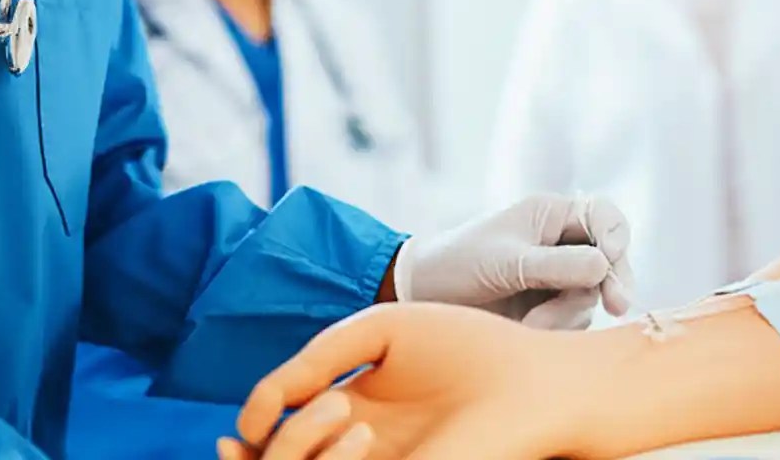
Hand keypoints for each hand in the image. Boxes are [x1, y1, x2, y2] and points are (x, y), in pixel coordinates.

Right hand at [221, 303, 612, 459]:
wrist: (538, 381)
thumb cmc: (472, 350)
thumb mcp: (381, 331)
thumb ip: (319, 353)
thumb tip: (265, 402)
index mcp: (355, 411)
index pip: (279, 436)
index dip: (247, 433)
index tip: (242, 421)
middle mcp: (360, 450)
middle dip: (273, 441)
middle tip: (324, 403)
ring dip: (296, 448)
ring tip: (346, 409)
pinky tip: (360, 431)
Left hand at [394, 195, 633, 328]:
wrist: (421, 298)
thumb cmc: (457, 263)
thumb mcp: (506, 261)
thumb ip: (556, 265)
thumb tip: (604, 266)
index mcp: (550, 215)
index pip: (603, 216)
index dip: (616, 235)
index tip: (611, 257)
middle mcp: (561, 244)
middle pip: (608, 260)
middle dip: (612, 281)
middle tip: (617, 306)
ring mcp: (557, 278)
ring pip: (590, 295)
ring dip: (568, 313)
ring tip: (533, 326)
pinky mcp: (548, 310)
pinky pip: (573, 321)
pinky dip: (557, 329)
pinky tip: (529, 332)